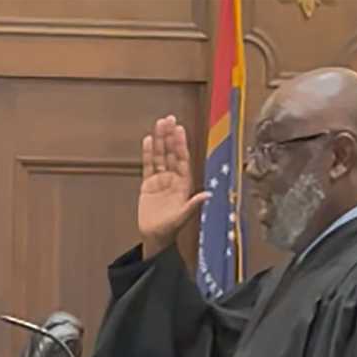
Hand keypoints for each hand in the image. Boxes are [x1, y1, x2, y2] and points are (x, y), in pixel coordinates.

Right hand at [138, 116, 210, 259]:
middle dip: (170, 136)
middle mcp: (173, 178)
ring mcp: (160, 180)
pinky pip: (148, 165)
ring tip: (158, 124)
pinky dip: (148, 153)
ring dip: (159, 140)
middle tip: (168, 119)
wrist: (155, 237)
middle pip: (171, 153)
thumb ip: (194, 204)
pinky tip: (148, 140)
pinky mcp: (148, 184)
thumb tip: (208, 195)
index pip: (182, 159)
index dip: (181, 144)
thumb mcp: (183, 217)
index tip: (179, 129)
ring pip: (160, 156)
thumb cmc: (171, 229)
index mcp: (183, 184)